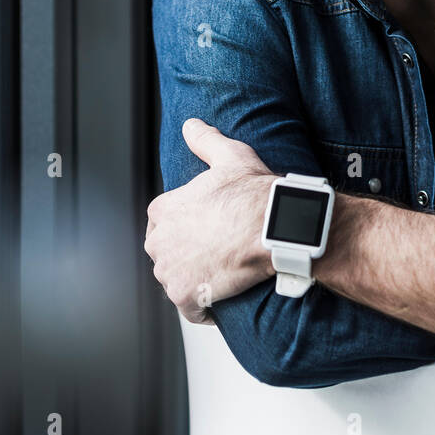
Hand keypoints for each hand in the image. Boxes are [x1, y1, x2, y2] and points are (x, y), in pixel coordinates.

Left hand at [144, 119, 274, 322]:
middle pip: (166, 252)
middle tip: (214, 253)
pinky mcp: (185, 297)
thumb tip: (191, 126)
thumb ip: (205, 140)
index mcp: (163, 209)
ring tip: (219, 274)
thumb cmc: (254, 194)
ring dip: (192, 280)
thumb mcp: (230, 156)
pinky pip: (190, 308)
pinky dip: (203, 308)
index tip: (205, 230)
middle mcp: (159, 241)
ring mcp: (170, 272)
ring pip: (175, 280)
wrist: (275, 229)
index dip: (186, 227)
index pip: (163, 222)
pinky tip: (219, 301)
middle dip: (184, 254)